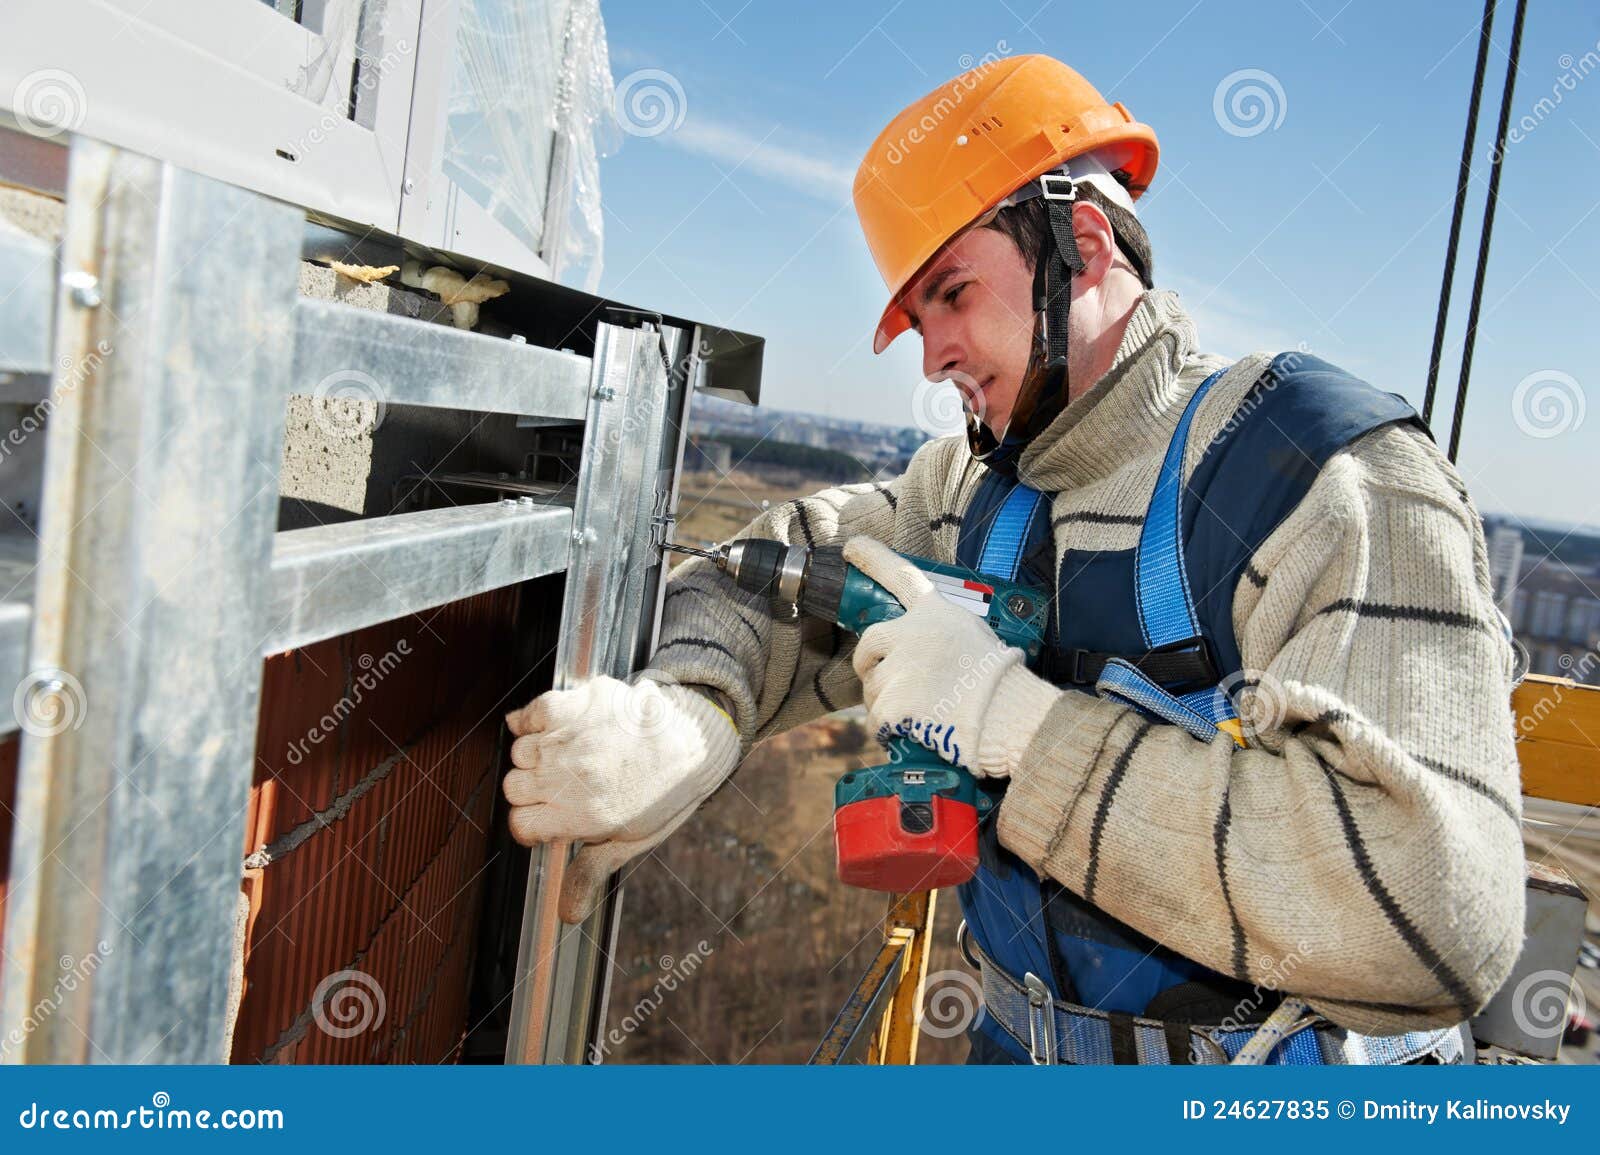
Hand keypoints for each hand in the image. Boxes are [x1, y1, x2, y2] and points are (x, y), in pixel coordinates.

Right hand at [503, 674, 740, 922]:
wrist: (694, 740)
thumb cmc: (664, 793)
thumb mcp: (630, 840)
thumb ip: (590, 872)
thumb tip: (566, 917)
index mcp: (583, 816)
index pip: (521, 825)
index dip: (532, 825)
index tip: (547, 819)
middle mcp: (571, 778)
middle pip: (515, 788)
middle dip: (532, 791)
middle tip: (562, 787)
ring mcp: (572, 738)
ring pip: (520, 752)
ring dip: (535, 756)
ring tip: (567, 758)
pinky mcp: (579, 704)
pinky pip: (532, 713)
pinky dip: (532, 720)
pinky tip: (551, 728)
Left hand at [844, 536, 1032, 775]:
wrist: (1005, 714)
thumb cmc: (1002, 680)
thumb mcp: (978, 636)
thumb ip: (946, 633)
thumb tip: (932, 649)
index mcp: (935, 614)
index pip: (900, 576)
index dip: (874, 559)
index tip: (851, 546)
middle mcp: (910, 634)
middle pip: (870, 642)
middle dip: (868, 662)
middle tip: (884, 680)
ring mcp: (898, 668)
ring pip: (873, 686)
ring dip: (887, 701)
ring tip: (920, 713)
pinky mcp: (891, 702)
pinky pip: (877, 720)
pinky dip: (890, 730)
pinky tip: (913, 732)